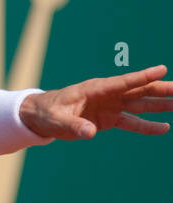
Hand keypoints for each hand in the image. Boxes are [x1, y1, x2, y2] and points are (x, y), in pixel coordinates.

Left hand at [20, 65, 172, 139]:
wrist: (40, 116)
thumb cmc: (47, 113)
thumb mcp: (57, 119)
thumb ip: (73, 125)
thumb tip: (90, 133)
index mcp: (95, 89)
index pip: (123, 82)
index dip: (142, 76)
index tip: (162, 69)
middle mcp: (107, 95)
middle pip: (139, 91)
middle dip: (161, 89)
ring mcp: (110, 106)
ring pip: (140, 105)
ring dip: (161, 105)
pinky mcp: (109, 119)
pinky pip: (132, 122)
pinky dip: (147, 126)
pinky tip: (164, 128)